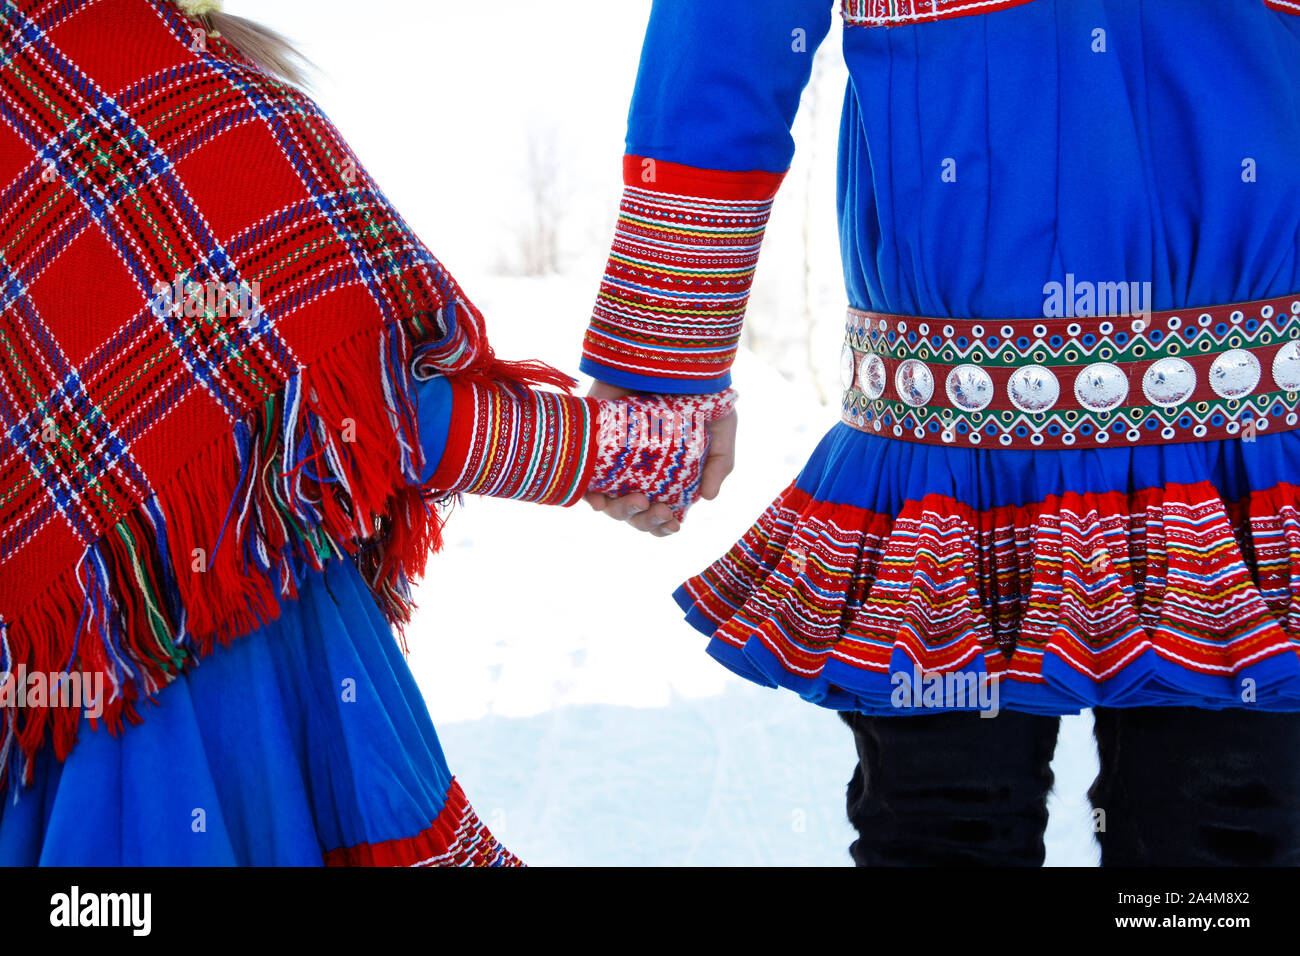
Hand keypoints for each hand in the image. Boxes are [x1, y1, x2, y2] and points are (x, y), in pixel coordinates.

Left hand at [585, 381, 737, 535]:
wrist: (666, 351)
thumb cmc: (696, 387)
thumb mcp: (722, 424)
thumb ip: (722, 461)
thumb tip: (707, 499)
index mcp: (666, 473)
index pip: (662, 512)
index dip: (665, 526)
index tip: (674, 523)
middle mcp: (637, 470)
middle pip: (634, 514)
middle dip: (646, 521)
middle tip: (660, 508)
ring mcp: (612, 459)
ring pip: (608, 503)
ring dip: (623, 512)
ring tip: (639, 498)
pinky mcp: (590, 443)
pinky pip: (581, 479)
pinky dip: (588, 495)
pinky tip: (600, 499)